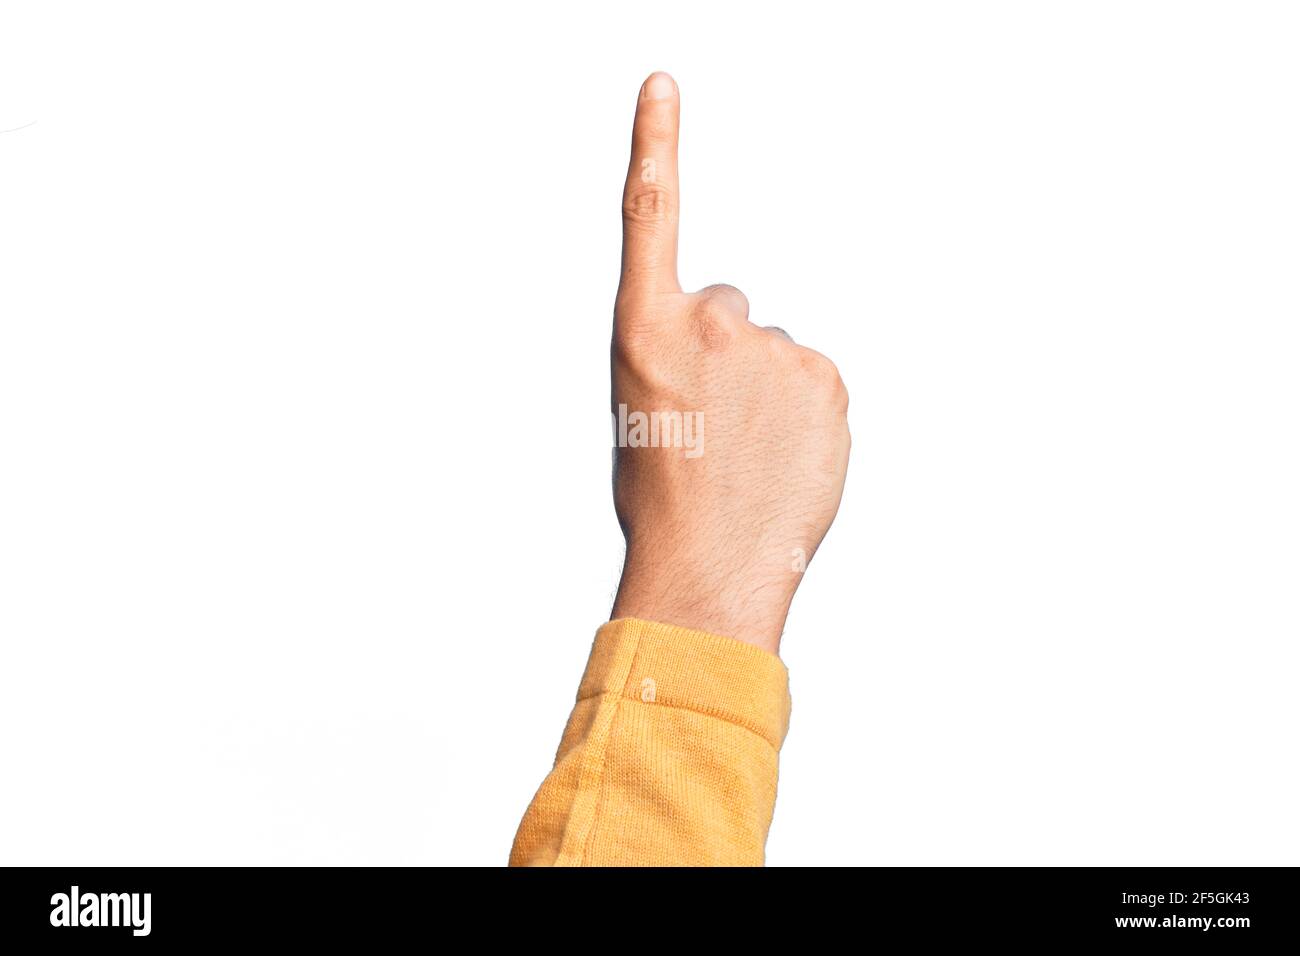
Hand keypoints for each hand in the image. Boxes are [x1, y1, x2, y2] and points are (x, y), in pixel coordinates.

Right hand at [609, 72, 850, 654]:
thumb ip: (679, 354)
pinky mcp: (828, 380)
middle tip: (713, 425)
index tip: (661, 86)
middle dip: (725, 354)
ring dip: (765, 391)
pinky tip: (780, 459)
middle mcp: (710, 322)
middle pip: (729, 308)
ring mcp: (775, 348)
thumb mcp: (639, 410)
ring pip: (774, 354)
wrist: (711, 570)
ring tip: (746, 455)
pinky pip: (813, 380)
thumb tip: (741, 347)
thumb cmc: (662, 499)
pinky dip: (801, 412)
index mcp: (644, 330)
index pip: (650, 216)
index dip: (655, 145)